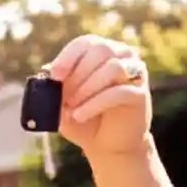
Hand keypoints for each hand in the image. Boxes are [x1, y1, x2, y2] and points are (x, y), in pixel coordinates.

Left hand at [48, 35, 151, 156]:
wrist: (106, 144)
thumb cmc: (82, 117)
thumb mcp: (61, 101)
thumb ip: (55, 86)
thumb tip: (46, 71)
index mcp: (100, 52)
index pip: (85, 42)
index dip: (68, 57)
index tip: (54, 76)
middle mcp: (121, 56)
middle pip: (101, 50)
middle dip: (77, 74)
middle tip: (63, 96)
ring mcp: (134, 73)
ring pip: (113, 67)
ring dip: (86, 88)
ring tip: (71, 107)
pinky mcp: (140, 94)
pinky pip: (119, 92)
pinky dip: (95, 103)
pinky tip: (79, 115)